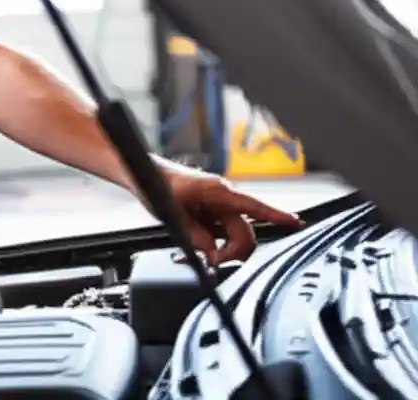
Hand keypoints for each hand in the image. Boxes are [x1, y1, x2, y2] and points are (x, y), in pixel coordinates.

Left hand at [149, 160, 303, 264]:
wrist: (143, 176)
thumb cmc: (157, 184)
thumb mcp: (174, 212)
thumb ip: (196, 234)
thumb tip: (213, 254)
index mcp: (219, 192)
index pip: (254, 205)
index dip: (276, 215)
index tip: (295, 222)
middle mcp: (223, 200)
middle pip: (243, 233)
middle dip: (232, 253)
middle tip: (212, 263)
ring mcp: (217, 209)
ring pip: (231, 238)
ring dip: (218, 253)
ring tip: (192, 257)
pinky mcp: (209, 216)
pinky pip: (218, 237)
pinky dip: (209, 248)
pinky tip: (191, 252)